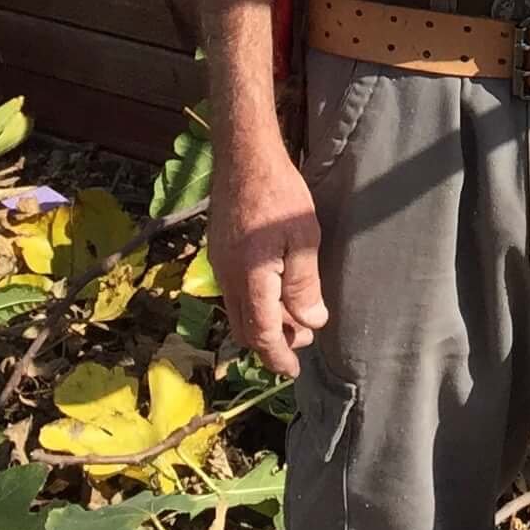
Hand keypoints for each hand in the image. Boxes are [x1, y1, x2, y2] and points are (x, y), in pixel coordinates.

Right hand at [209, 141, 327, 376]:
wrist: (243, 159)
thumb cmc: (279, 195)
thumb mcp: (302, 238)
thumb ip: (304, 285)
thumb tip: (310, 324)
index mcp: (251, 280)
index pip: (261, 334)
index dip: (277, 356)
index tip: (292, 370)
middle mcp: (229, 279)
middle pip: (245, 329)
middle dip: (271, 343)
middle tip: (300, 341)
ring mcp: (220, 266)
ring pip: (239, 311)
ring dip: (263, 323)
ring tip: (293, 318)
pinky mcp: (219, 253)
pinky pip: (235, 293)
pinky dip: (254, 304)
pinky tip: (274, 292)